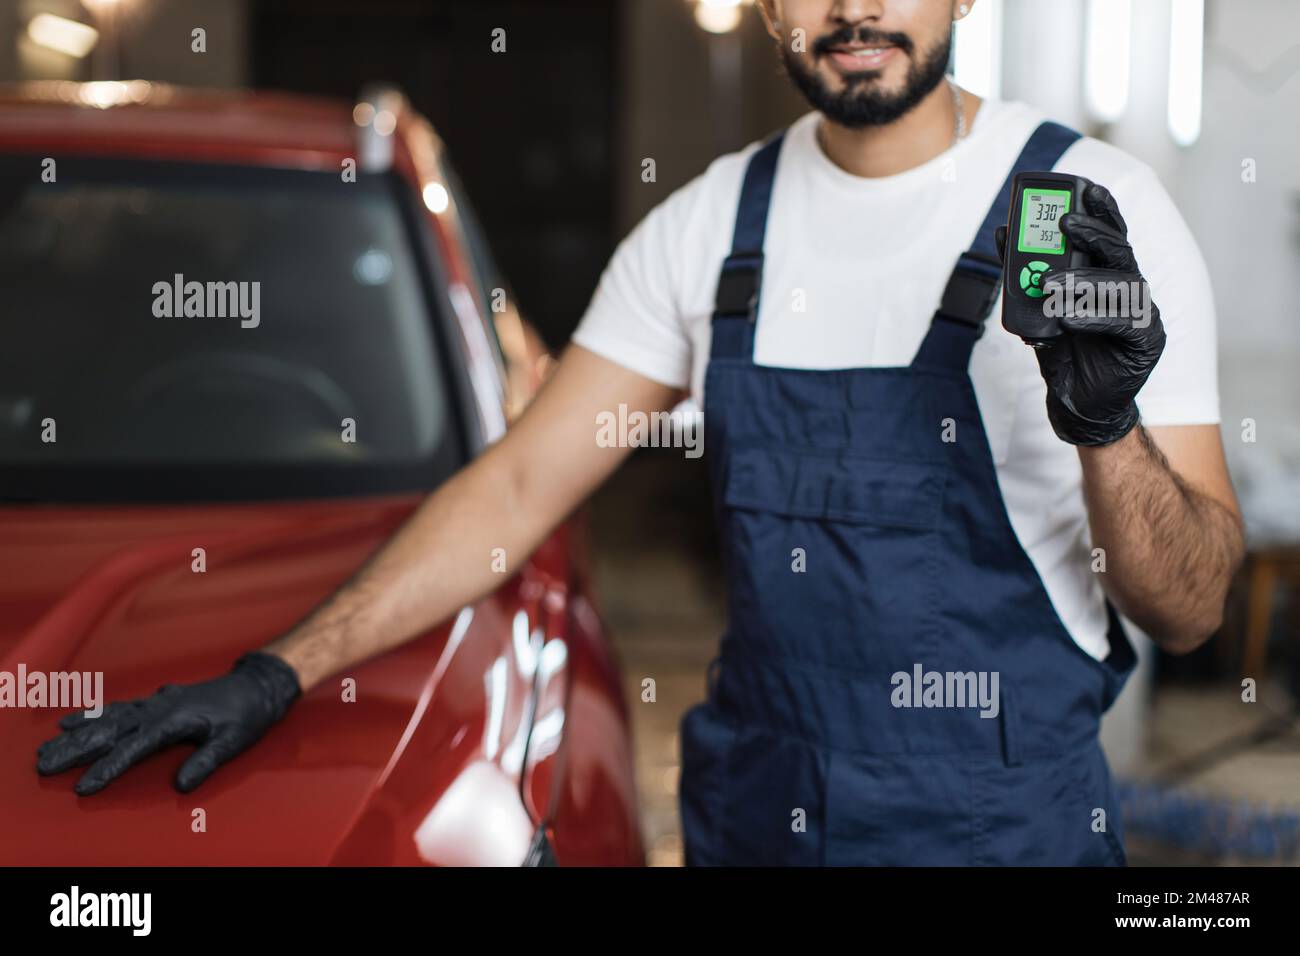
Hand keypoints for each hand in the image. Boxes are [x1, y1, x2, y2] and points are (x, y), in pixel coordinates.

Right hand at [36, 651, 300, 794]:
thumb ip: (206, 762)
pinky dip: (93, 715)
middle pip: (111, 731)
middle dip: (76, 749)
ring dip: (78, 733)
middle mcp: (160, 708)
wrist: (257, 686)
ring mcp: (157, 702)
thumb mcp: (233, 742)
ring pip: (109, 718)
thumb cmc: (247, 715)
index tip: (84, 786)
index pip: (134, 748)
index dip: (108, 768)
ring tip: (48, 747)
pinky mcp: (158, 702)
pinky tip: (73, 721)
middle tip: (44, 765)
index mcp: (176, 719)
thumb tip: (180, 786)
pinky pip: (119, 708)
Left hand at [995, 183, 1166, 445]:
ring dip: (1082, 280)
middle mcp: (1131, 290)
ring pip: (1120, 284)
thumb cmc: (1064, 353)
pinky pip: (1121, 321)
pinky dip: (1090, 316)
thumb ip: (1025, 276)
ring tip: (1050, 285)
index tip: (1085, 188)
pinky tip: (1065, 317)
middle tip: (1064, 223)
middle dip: (1093, 232)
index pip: (1111, 236)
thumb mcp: (1036, 310)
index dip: (1102, 210)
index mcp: (1109, 278)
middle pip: (1120, 251)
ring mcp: (1143, 315)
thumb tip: (1004, 237)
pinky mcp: (1146, 342)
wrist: (1077, 406)